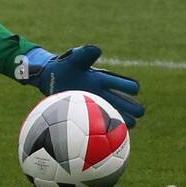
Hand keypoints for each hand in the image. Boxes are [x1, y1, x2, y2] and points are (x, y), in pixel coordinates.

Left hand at [24, 45, 144, 126]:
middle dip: (136, 109)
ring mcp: (98, 104)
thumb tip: (97, 49)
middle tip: (135, 115)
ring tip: (124, 126)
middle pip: (130, 104)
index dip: (132, 87)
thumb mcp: (74, 59)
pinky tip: (109, 137)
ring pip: (121, 117)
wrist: (49, 77)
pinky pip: (105, 124)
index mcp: (105, 80)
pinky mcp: (90, 113)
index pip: (128, 85)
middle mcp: (105, 93)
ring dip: (125, 122)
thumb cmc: (63, 66)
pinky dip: (110, 130)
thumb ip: (84, 54)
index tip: (131, 90)